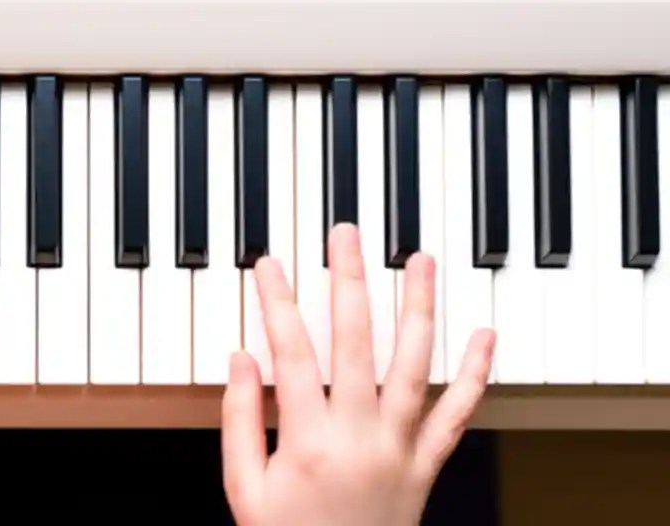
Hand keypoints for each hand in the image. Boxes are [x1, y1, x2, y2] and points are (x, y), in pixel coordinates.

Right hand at [221, 223, 495, 525]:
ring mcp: (399, 449)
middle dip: (350, 281)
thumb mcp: (244, 489)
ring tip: (421, 262)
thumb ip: (240, 422)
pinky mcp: (425, 466)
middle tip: (348, 236)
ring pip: (413, 366)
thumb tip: (241, 362)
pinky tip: (484, 337)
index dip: (278, 303)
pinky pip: (457, 416)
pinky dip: (476, 376)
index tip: (271, 265)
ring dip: (419, 309)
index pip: (291, 353)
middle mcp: (360, 437)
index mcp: (308, 442)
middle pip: (356, 342)